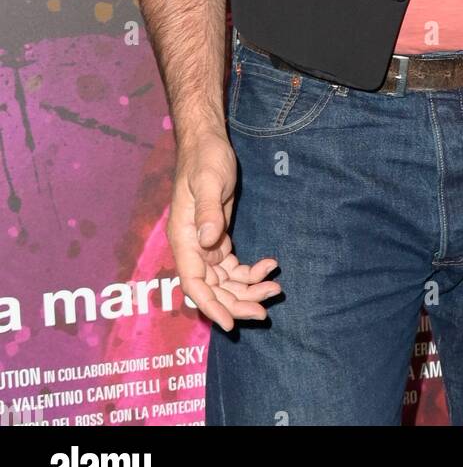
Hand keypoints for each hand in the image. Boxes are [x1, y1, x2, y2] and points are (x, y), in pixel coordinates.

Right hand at [167, 129, 280, 330]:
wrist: (207, 143)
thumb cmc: (204, 159)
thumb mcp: (207, 182)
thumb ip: (207, 212)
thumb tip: (208, 242)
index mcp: (183, 238)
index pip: (194, 283)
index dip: (211, 306)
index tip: (231, 323)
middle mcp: (192, 247)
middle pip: (212, 288)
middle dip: (237, 302)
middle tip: (266, 310)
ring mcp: (205, 245)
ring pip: (225, 281)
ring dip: (248, 290)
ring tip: (275, 289)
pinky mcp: (218, 239)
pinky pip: (233, 267)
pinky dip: (250, 272)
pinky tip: (269, 264)